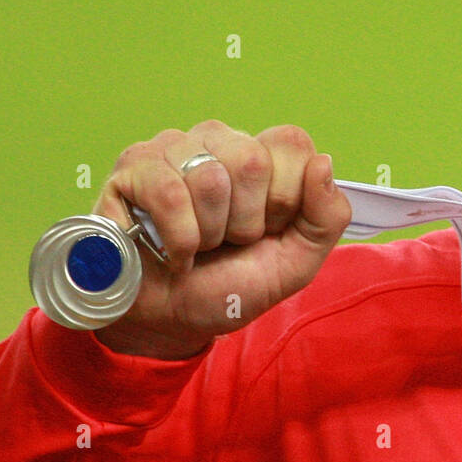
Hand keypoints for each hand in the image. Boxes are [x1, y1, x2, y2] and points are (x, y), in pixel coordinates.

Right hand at [89, 121, 350, 358]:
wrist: (171, 321)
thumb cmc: (230, 285)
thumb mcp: (296, 263)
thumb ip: (327, 217)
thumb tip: (322, 163)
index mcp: (264, 154)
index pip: (292, 143)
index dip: (284, 199)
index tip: (267, 229)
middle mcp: (220, 139)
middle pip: (252, 161)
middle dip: (245, 222)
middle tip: (227, 241)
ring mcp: (174, 147)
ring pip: (209, 178)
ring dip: (207, 233)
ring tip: (198, 244)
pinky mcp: (133, 166)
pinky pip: (168, 193)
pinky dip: (177, 238)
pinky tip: (170, 249)